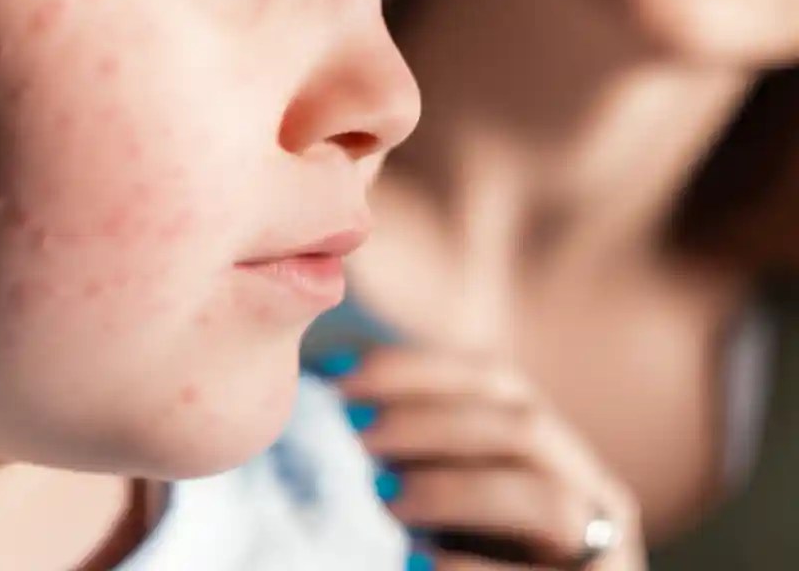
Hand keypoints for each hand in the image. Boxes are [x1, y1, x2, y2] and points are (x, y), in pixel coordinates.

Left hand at [318, 347, 647, 570]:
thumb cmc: (454, 549)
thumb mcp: (429, 493)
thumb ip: (399, 448)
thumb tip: (317, 386)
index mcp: (543, 441)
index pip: (490, 378)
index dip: (413, 369)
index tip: (334, 376)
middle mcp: (583, 481)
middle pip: (521, 427)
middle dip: (432, 424)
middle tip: (354, 435)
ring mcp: (602, 543)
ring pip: (546, 501)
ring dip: (459, 492)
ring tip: (383, 500)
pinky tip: (411, 563)